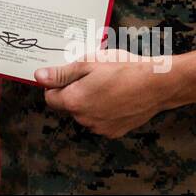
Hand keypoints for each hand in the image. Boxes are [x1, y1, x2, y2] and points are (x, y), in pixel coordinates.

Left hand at [36, 49, 177, 137]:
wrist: (157, 84)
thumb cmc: (123, 69)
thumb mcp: (88, 63)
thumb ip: (61, 73)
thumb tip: (39, 76)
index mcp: (73, 101)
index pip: (50, 97)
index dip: (57, 84)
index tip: (70, 74)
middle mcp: (84, 119)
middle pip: (68, 106)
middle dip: (74, 92)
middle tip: (93, 76)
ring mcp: (100, 128)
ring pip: (85, 114)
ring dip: (90, 102)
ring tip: (108, 85)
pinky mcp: (114, 132)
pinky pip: (100, 121)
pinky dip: (104, 111)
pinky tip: (117, 97)